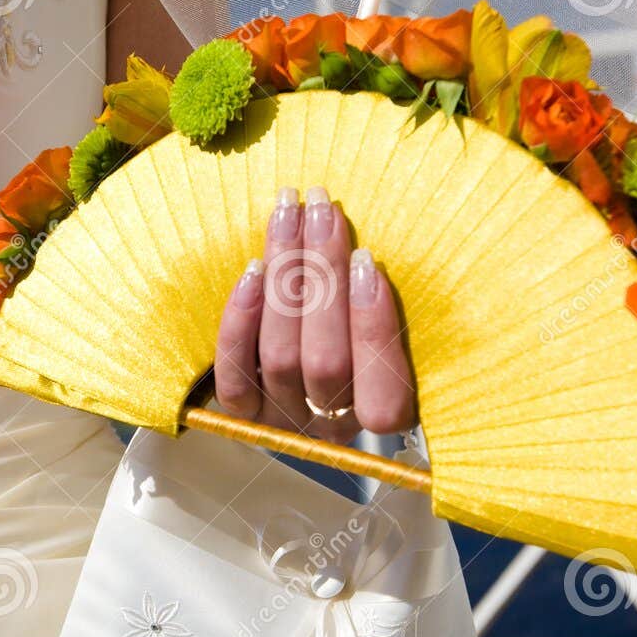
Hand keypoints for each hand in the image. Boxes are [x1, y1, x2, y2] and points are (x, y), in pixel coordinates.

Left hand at [214, 186, 414, 444]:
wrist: (312, 386)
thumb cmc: (372, 342)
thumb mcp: (402, 336)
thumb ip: (395, 311)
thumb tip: (369, 255)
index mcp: (385, 417)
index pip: (383, 398)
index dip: (373, 330)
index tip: (368, 260)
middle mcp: (331, 427)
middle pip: (323, 361)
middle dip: (323, 276)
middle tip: (322, 208)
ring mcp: (282, 421)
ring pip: (279, 356)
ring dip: (284, 277)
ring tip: (288, 214)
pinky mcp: (243, 413)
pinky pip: (235, 375)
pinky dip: (241, 322)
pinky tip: (253, 269)